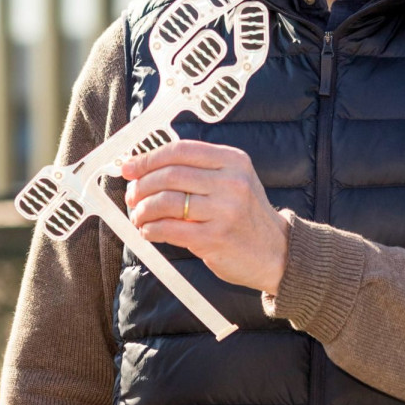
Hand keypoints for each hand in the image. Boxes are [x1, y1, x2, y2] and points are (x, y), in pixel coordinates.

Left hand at [122, 140, 289, 293]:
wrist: (276, 253)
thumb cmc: (243, 215)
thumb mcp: (231, 181)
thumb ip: (195, 170)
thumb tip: (143, 167)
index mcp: (233, 160)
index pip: (180, 150)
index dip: (148, 158)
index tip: (128, 168)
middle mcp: (231, 182)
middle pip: (169, 175)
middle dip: (141, 186)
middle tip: (131, 196)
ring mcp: (224, 211)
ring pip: (166, 202)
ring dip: (143, 210)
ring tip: (139, 216)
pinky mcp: (215, 238)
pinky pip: (170, 229)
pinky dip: (152, 229)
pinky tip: (149, 231)